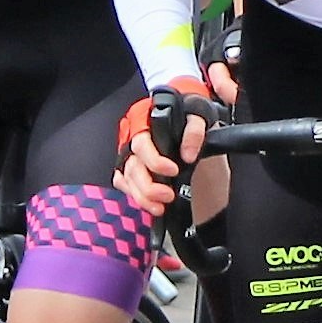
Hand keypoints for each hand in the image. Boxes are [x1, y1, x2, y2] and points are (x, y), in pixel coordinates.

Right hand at [114, 72, 228, 214]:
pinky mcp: (131, 166)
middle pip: (133, 166)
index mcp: (145, 124)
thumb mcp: (198, 117)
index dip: (154, 161)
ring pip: (127, 179)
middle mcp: (133, 140)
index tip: (173, 171)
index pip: (142, 145)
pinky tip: (149, 203)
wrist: (188, 120)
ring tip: (159, 207)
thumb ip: (194, 132)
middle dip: (148, 186)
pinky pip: (123, 182)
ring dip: (142, 196)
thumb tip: (188, 155)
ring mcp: (131, 154)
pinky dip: (134, 194)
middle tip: (167, 195)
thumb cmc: (188, 116)